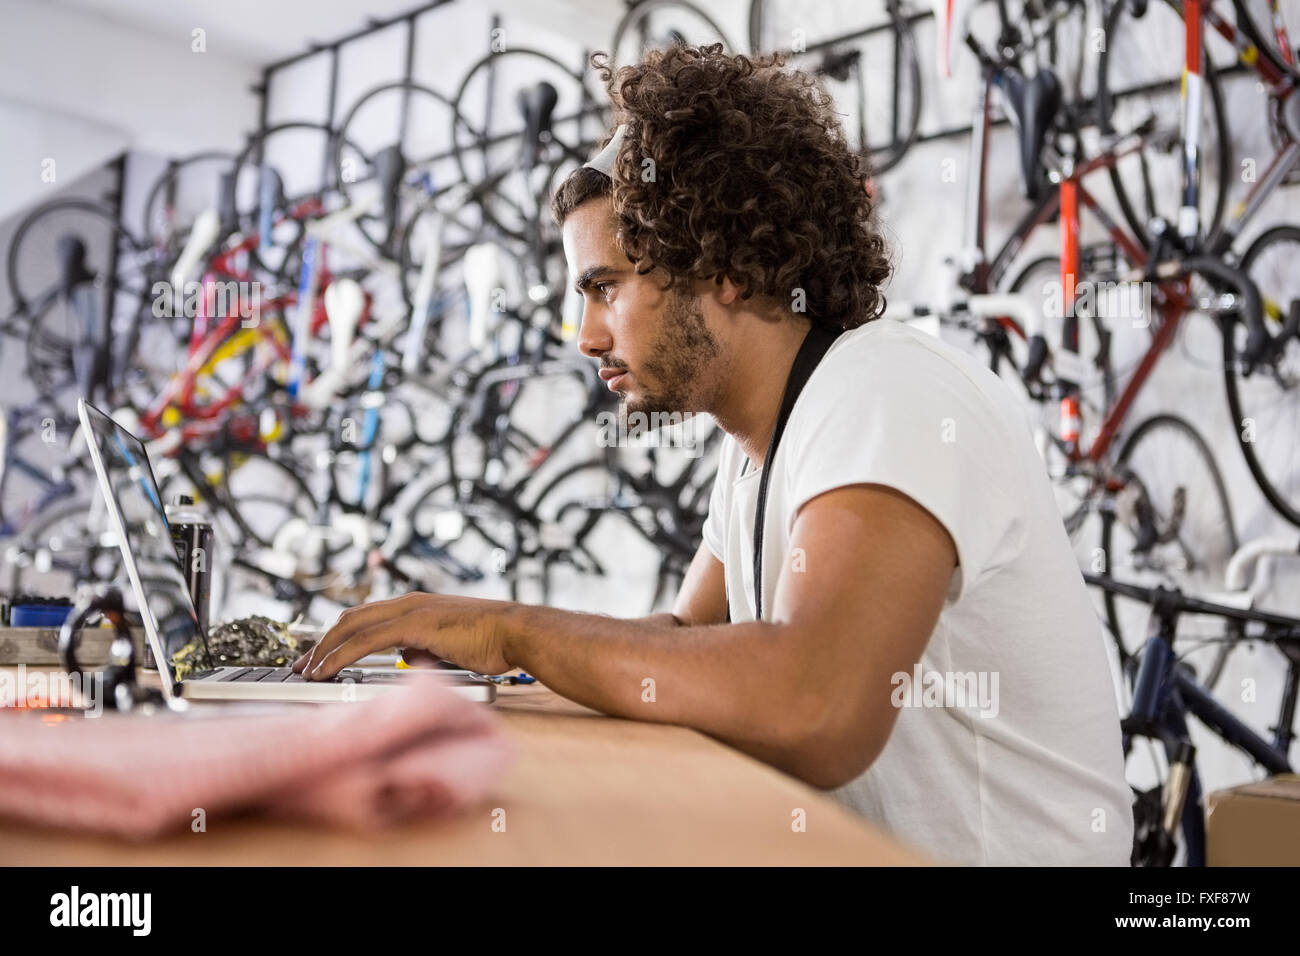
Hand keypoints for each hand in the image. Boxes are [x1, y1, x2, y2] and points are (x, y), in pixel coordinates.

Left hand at [291, 592, 513, 679]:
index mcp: (415, 605)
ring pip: (351, 627)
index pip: (365, 618)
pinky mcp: (414, 625)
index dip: (337, 637)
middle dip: (321, 643)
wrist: (516, 632)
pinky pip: (365, 640)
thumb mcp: (449, 646)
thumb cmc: (492, 641)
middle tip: (302, 666)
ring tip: (307, 673)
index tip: (320, 657)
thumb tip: (410, 657)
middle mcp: (408, 602)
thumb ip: (426, 648)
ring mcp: (410, 610)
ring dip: (324, 650)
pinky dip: (341, 655)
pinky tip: (327, 671)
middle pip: (350, 618)